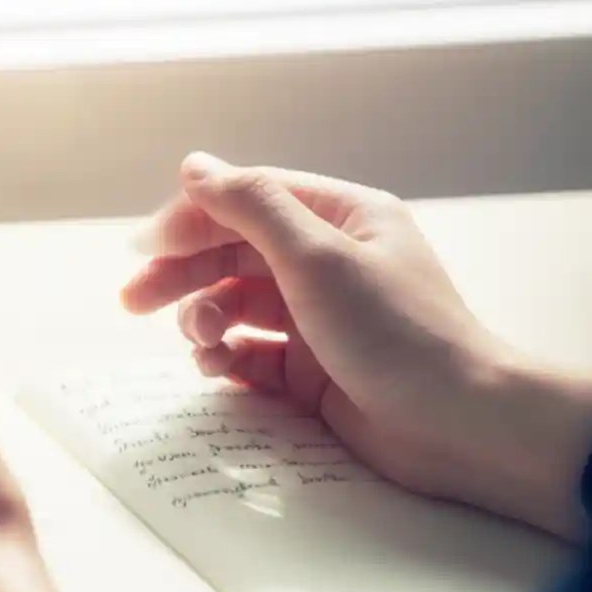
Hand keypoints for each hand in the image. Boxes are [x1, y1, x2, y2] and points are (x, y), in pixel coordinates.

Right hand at [122, 153, 591, 538]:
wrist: (459, 427)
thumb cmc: (397, 332)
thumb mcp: (319, 257)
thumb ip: (252, 206)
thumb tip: (194, 164)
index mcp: (340, 218)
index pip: (248, 201)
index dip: (192, 219)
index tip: (144, 248)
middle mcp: (327, 262)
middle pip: (234, 253)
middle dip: (182, 274)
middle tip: (133, 301)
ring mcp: (318, 317)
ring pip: (236, 303)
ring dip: (205, 317)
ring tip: (202, 341)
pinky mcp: (311, 372)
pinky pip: (250, 353)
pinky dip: (226, 357)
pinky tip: (216, 366)